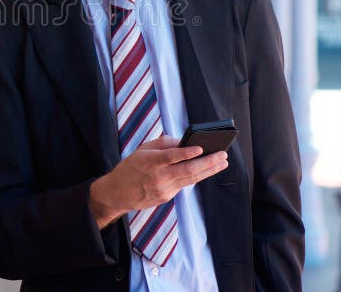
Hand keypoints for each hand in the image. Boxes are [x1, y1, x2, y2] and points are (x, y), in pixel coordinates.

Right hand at [88, 136, 228, 229]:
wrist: (118, 193)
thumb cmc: (130, 167)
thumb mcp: (142, 150)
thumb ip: (163, 144)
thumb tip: (184, 142)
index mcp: (150, 162)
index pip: (171, 157)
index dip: (186, 153)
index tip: (200, 148)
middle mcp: (158, 177)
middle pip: (187, 170)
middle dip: (208, 163)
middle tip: (223, 155)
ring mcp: (164, 189)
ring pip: (191, 179)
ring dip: (209, 170)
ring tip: (222, 162)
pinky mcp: (167, 197)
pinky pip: (184, 184)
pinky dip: (196, 176)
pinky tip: (207, 170)